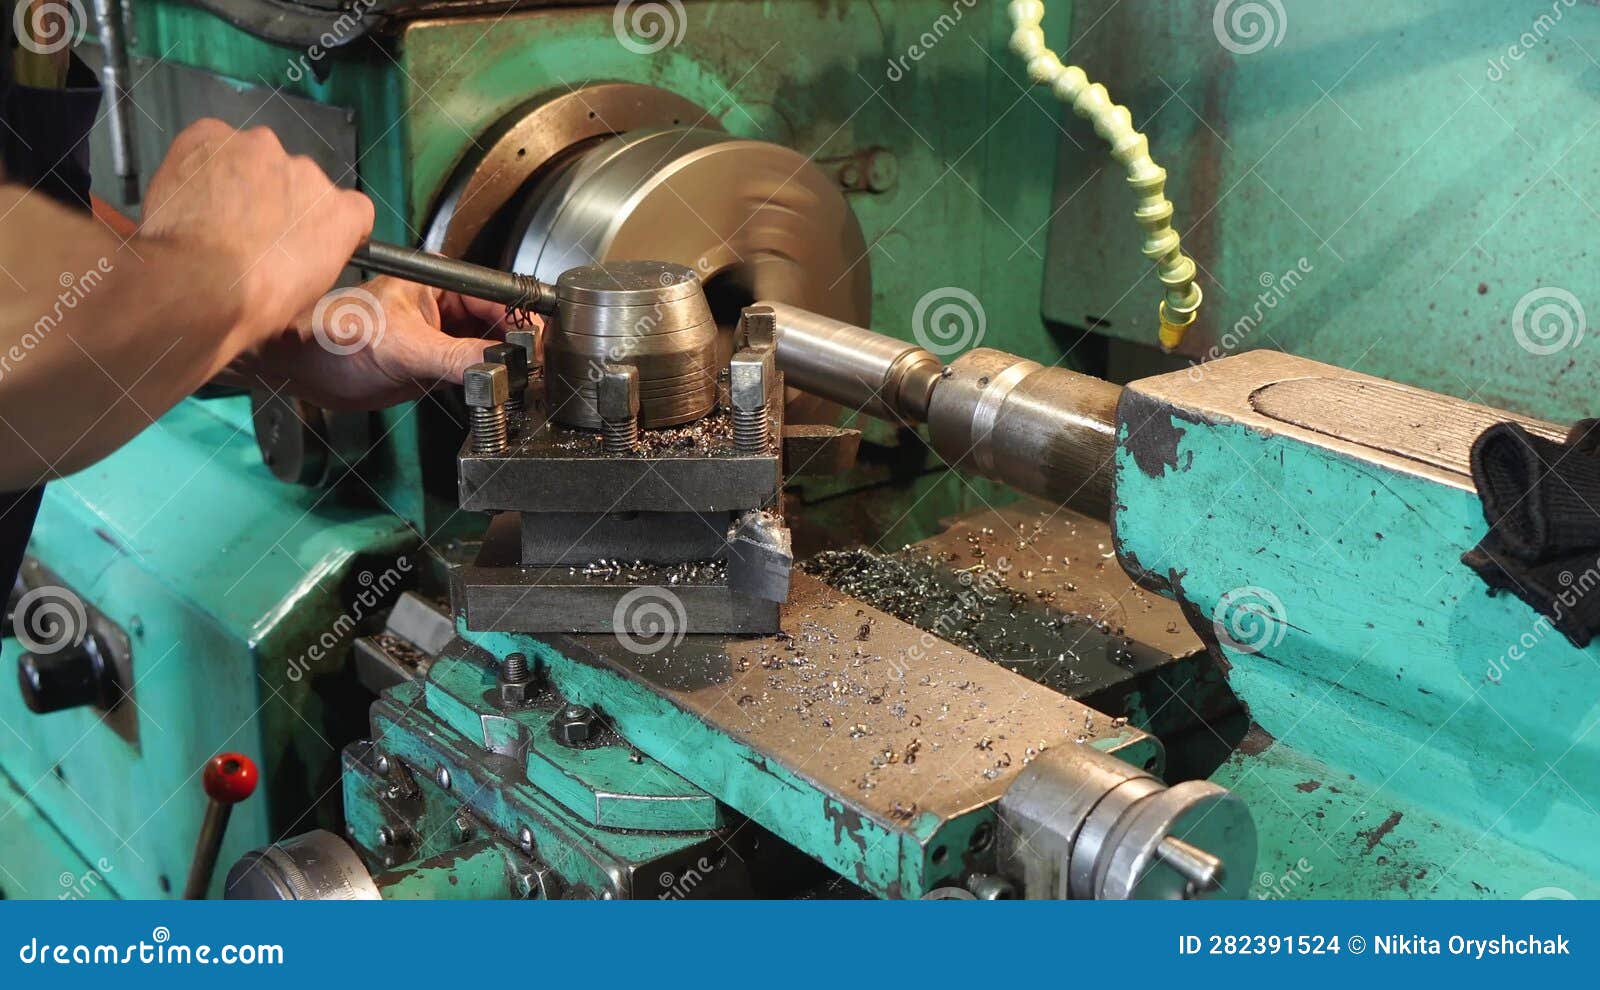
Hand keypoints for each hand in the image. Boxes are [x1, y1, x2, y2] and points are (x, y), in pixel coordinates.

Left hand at [137, 119, 373, 342]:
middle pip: (296, 181)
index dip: (325, 224)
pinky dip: (202, 162)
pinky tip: (188, 191)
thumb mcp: (307, 294)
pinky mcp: (212, 134)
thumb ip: (313, 260)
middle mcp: (309, 169)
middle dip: (277, 200)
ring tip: (211, 212)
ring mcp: (259, 146)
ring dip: (241, 179)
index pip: (351, 209)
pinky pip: (211, 143)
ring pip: (254, 158)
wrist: (198, 282)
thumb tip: (294, 259)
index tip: (304, 241)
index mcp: (342, 213)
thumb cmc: (258, 304)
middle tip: (247, 232)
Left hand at [230, 276, 527, 409]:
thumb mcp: (403, 347)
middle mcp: (447, 305)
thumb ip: (454, 356)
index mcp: (441, 281)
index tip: (539, 350)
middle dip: (516, 350)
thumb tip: (499, 367)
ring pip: (490, 352)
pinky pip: (473, 373)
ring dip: (502, 370)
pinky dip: (486, 386)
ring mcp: (442, 335)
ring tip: (513, 387)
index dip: (523, 324)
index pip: (499, 297)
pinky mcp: (436, 364)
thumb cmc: (335, 337)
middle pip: (502, 325)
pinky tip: (493, 396)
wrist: (304, 369)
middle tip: (529, 375)